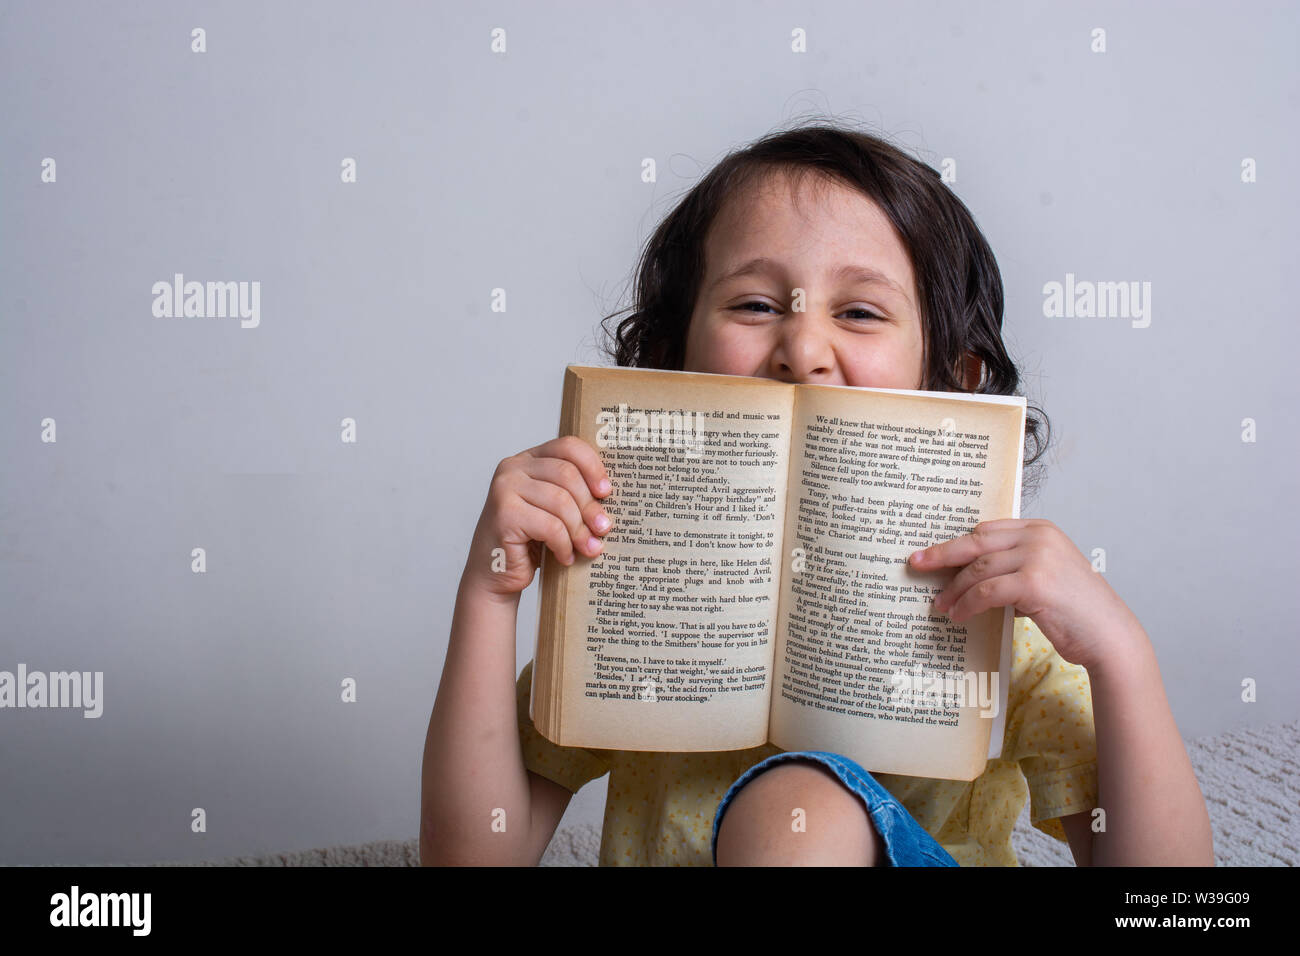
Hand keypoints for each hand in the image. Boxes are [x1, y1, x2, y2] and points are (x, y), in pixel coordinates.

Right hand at [463, 435, 614, 600]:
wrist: (495, 574)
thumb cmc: (528, 541)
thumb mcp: (553, 509)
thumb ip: (574, 494)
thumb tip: (610, 495)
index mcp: (528, 459)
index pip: (567, 446)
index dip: (592, 466)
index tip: (606, 492)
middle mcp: (512, 468)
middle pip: (567, 474)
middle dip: (590, 506)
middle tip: (603, 528)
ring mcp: (504, 489)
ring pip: (561, 501)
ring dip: (579, 530)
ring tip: (588, 548)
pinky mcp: (504, 515)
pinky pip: (550, 526)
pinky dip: (564, 545)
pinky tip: (565, 556)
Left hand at [908, 519, 1139, 669]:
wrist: (1109, 636)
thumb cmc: (1075, 611)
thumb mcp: (1044, 576)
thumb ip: (1013, 567)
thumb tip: (967, 576)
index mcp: (1040, 529)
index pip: (986, 530)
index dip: (955, 543)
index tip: (929, 553)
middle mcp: (1039, 537)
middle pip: (976, 541)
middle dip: (942, 555)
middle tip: (916, 565)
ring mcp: (1037, 558)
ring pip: (978, 570)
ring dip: (954, 590)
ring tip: (940, 605)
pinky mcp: (1034, 584)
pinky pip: (986, 592)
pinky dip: (967, 604)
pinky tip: (958, 616)